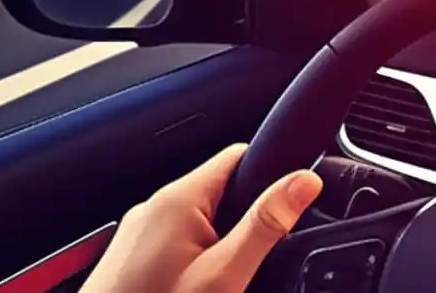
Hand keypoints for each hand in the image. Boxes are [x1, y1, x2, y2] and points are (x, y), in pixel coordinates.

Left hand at [81, 143, 322, 292]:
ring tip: (222, 285)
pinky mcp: (132, 260)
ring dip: (222, 248)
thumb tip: (303, 182)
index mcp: (178, 200)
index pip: (239, 156)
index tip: (288, 207)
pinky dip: (196, 264)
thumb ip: (264, 225)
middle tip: (251, 265)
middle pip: (222, 193)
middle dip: (246, 224)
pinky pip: (178, 247)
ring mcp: (139, 235)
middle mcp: (154, 209)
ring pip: (200, 224)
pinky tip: (196, 292)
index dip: (271, 177)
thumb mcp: (223, 276)